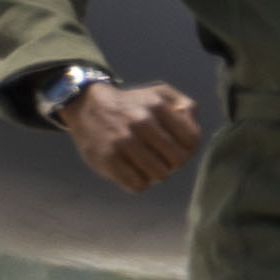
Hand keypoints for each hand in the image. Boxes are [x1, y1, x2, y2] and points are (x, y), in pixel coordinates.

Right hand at [56, 79, 202, 192]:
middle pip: (178, 160)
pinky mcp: (108, 159)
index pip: (191, 140)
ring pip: (160, 175)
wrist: (87, 107)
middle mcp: (141, 122)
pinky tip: (133, 171)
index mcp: (157, 106)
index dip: (188, 149)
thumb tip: (193, 125)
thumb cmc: (132, 104)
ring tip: (147, 164)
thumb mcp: (161, 93)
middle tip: (162, 158)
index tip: (177, 148)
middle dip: (173, 163)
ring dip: (156, 174)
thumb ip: (185, 107)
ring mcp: (123, 142)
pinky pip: (138, 185)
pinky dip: (139, 182)